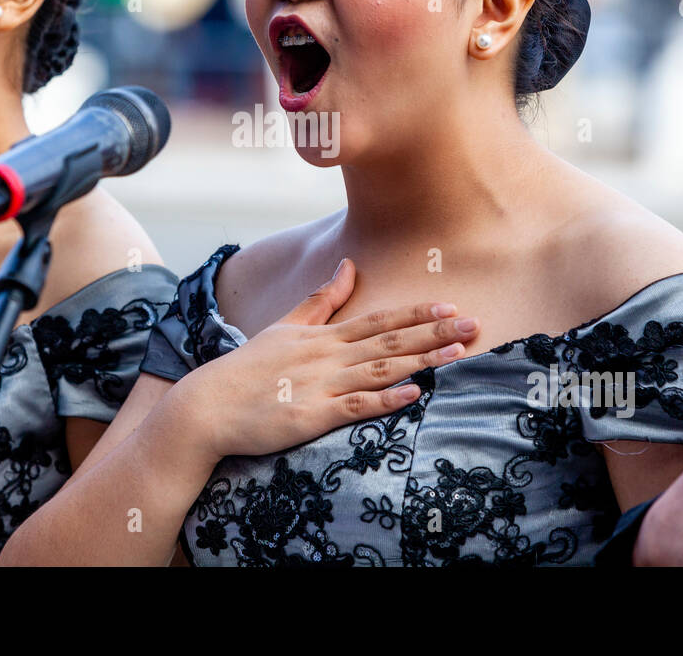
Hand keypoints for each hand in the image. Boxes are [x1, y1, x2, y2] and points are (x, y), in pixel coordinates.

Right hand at [176, 258, 476, 460]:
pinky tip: (413, 393)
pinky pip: (354, 407)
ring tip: (457, 352)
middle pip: (389, 341)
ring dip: (421, 360)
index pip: (378, 320)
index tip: (449, 305)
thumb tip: (348, 265)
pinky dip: (385, 400)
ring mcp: (320, 386)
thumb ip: (321, 299)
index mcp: (322, 336)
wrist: (208, 405)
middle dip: (433, 332)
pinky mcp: (311, 417)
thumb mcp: (285, 326)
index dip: (415, 312)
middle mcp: (327, 356)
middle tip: (474, 323)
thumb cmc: (248, 369)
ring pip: (380, 370)